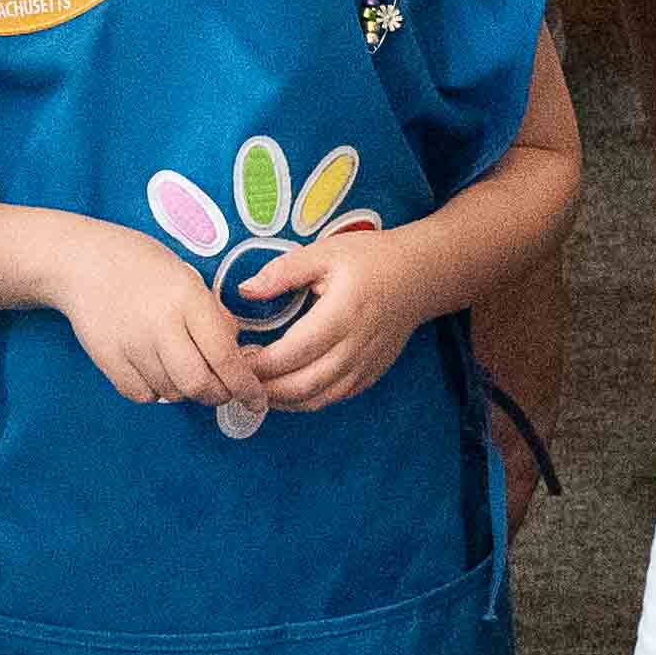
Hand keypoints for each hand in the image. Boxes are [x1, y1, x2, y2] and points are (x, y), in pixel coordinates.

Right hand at [42, 219, 264, 417]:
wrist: (82, 261)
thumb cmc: (142, 266)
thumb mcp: (188, 278)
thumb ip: (214, 316)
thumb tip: (237, 357)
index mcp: (187, 298)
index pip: (225, 358)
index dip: (245, 386)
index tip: (256, 400)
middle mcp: (160, 324)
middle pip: (199, 385)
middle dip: (217, 395)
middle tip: (221, 389)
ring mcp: (131, 344)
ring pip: (172, 393)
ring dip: (184, 389)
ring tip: (179, 364)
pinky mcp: (107, 358)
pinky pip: (142, 395)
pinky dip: (154, 391)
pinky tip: (153, 367)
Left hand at [231, 216, 431, 413]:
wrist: (420, 277)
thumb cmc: (371, 260)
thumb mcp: (324, 253)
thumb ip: (283, 272)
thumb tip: (244, 291)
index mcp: (341, 315)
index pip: (293, 353)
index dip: (260, 363)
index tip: (235, 356)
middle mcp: (354, 347)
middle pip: (302, 385)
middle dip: (264, 387)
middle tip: (237, 376)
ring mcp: (364, 366)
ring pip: (317, 399)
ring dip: (282, 400)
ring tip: (254, 387)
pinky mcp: (370, 376)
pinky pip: (333, 398)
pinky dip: (304, 401)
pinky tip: (283, 391)